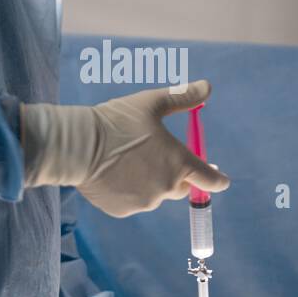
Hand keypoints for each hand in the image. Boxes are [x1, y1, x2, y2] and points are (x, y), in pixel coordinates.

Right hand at [20, 80, 229, 216]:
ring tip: (126, 160)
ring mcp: (145, 202)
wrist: (77, 146)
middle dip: (176, 175)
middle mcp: (166, 187)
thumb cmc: (117, 121)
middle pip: (182, 187)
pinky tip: (113, 173)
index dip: (217, 179)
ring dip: (149, 181)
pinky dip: (128, 190)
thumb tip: (206, 86)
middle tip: (161, 158)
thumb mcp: (152, 103)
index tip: (220, 178)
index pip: (210, 180)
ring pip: (155, 193)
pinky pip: (133, 201)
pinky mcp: (124, 210)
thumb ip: (183, 97)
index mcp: (179, 162)